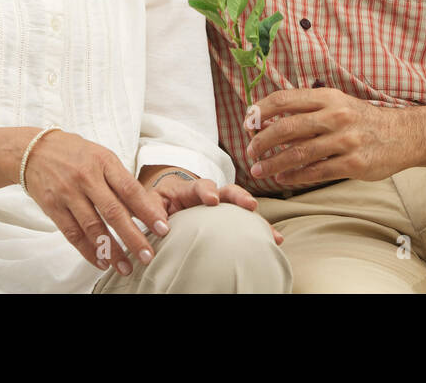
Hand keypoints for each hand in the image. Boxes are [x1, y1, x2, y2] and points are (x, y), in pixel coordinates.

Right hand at [22, 131, 169, 275]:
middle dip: (133, 237)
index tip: (163, 229)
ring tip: (125, 266)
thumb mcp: (101, 157)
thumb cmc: (75, 154)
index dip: (148, 211)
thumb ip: (120, 181)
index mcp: (104, 162)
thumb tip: (145, 210)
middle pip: (114, 212)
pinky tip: (101, 261)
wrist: (33, 150)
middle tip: (147, 256)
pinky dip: (87, 250)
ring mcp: (68, 193)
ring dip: (111, 250)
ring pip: (93, 227)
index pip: (130, 189)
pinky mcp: (52, 207)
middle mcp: (87, 177)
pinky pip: (72, 234)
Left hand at [149, 171, 283, 245]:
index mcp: (190, 189)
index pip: (200, 186)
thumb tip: (162, 227)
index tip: (212, 200)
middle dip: (239, 197)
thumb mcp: (151, 202)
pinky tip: (274, 241)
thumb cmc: (159, 201)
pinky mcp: (228, 219)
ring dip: (256, 218)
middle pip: (228, 191)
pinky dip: (260, 230)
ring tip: (271, 232)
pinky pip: (246, 223)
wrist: (168, 202)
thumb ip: (152, 210)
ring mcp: (222, 207)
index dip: (207, 191)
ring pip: (241, 207)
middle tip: (250, 205)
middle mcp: (210, 195)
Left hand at [245, 88, 408, 186]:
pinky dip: (296, 176)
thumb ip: (308, 109)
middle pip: (287, 127)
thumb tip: (269, 120)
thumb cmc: (363, 120)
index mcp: (328, 97)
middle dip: (262, 141)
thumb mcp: (338, 103)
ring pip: (299, 153)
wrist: (403, 134)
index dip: (260, 111)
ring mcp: (345, 140)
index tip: (248, 123)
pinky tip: (283, 179)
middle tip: (250, 152)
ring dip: (274, 163)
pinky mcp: (354, 163)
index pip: (284, 99)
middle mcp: (335, 115)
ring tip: (259, 170)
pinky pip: (317, 171)